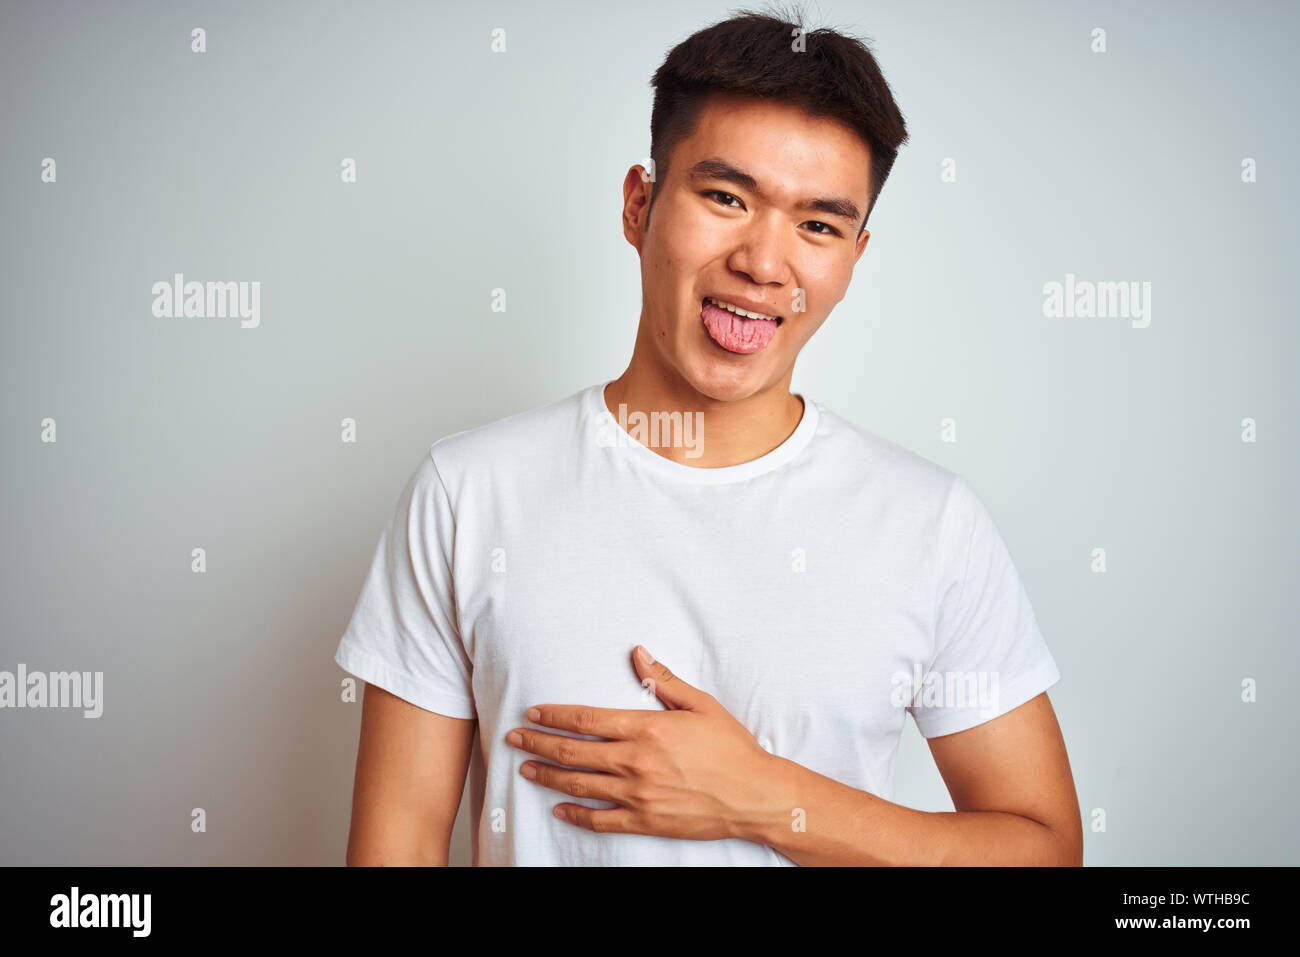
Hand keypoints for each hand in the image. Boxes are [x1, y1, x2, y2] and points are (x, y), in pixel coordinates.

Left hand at [504, 645, 782, 840]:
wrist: (754, 796)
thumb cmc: (731, 749)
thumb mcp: (701, 705)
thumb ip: (664, 680)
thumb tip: (638, 654)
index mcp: (647, 729)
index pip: (586, 720)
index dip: (555, 716)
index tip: (533, 713)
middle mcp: (636, 762)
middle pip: (573, 752)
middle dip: (538, 744)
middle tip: (514, 739)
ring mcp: (638, 795)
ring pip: (580, 785)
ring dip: (548, 776)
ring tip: (526, 769)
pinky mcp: (645, 821)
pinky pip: (601, 819)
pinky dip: (576, 814)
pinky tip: (560, 808)